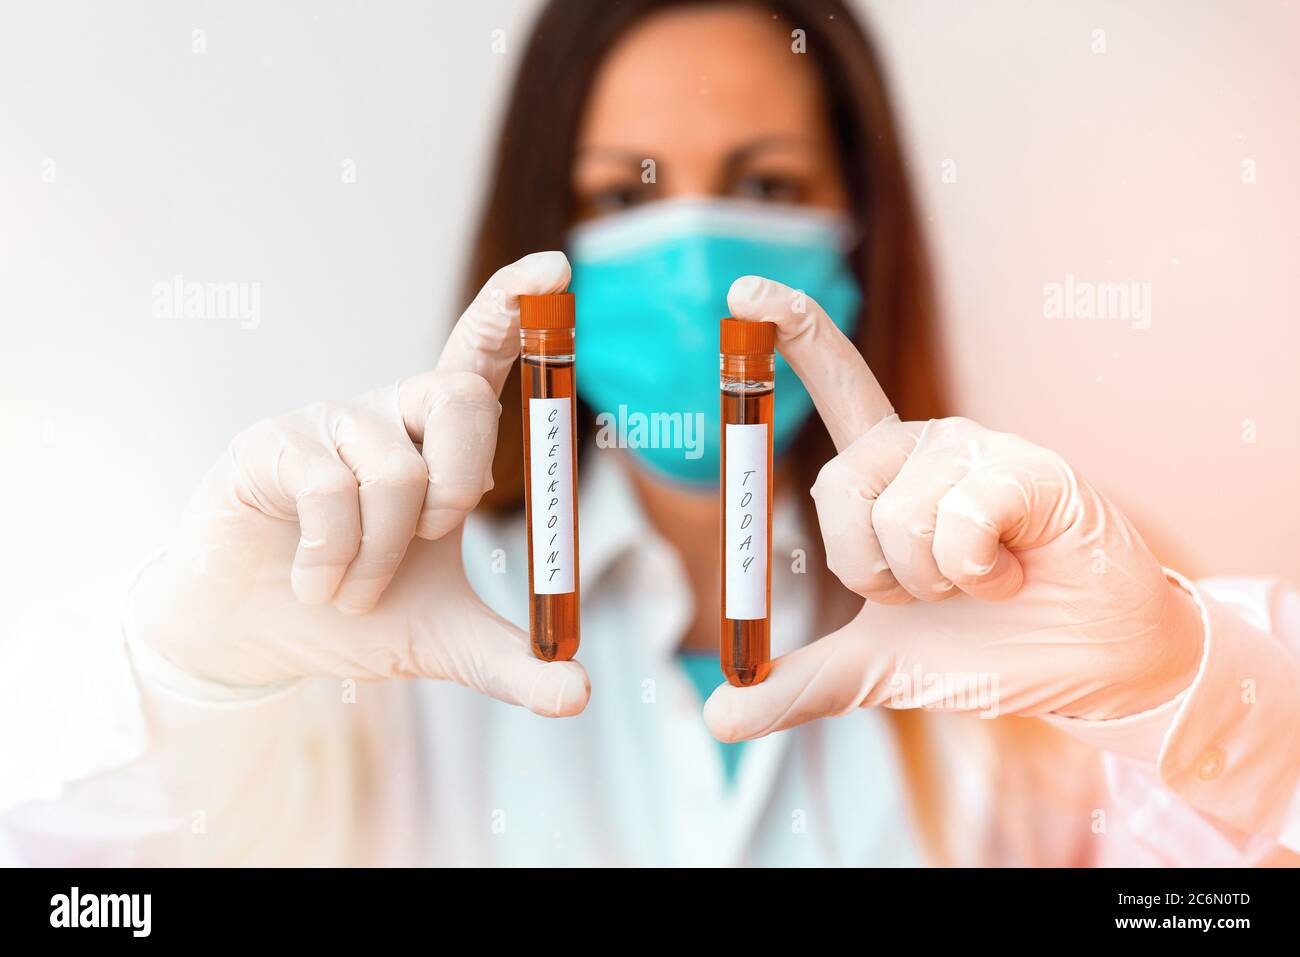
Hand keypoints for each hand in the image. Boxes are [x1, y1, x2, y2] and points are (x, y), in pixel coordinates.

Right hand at [129, 252, 588, 716]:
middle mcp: (391, 413)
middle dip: (461, 486)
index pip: (484, 353)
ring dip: (383, 556)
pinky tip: (314, 582)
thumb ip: (514, 661)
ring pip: (394, 468)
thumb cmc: (355, 614)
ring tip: (354, 589)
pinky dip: (333, 559)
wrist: (257, 636)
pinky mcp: (271, 443)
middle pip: (460, 397)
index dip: (516, 307)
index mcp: (440, 438)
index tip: (556, 271)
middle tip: (430, 543)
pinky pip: (329, 491)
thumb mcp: (445, 641)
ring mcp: (329, 421)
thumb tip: (583, 695)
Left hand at [704, 276, 1203, 739]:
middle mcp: (925, 446)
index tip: (743, 290)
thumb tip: (719, 716)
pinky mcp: (1028, 466)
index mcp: (887, 474)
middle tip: (933, 590)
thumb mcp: (877, 670)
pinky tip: (1017, 568)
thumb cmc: (987, 647)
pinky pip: (958, 520)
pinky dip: (979, 572)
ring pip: (898, 514)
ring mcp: (977, 451)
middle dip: (873, 571)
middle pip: (836, 486)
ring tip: (985, 578)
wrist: (1087, 665)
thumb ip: (800, 685)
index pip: (836, 389)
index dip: (792, 334)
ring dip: (934, 581)